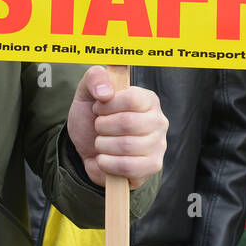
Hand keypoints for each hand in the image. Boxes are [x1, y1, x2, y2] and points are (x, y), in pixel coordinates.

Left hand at [66, 66, 166, 189]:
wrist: (87, 148)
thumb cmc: (92, 117)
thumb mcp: (87, 92)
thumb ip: (94, 78)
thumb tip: (105, 92)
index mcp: (147, 99)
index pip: (132, 99)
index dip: (108, 105)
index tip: (98, 108)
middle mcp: (158, 120)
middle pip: (128, 123)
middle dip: (102, 126)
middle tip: (98, 127)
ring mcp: (158, 145)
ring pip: (127, 146)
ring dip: (103, 145)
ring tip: (101, 142)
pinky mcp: (152, 166)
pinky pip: (128, 167)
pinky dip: (107, 163)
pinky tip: (103, 158)